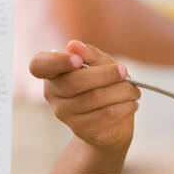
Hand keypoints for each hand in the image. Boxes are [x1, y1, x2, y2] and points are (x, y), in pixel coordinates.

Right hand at [28, 39, 139, 155]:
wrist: (112, 122)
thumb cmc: (104, 84)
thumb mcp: (101, 64)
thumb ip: (90, 54)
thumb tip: (74, 45)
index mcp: (52, 72)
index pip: (39, 65)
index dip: (57, 62)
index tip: (78, 60)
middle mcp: (52, 93)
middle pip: (74, 82)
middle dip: (105, 74)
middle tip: (125, 72)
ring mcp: (63, 113)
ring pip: (94, 98)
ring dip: (121, 92)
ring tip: (134, 90)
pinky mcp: (79, 129)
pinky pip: (104, 115)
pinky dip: (123, 107)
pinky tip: (132, 104)